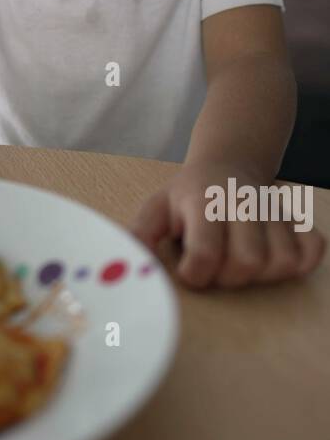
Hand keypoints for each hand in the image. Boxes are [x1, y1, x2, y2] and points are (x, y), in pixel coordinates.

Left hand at [131, 159, 325, 288]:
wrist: (229, 161)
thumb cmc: (189, 194)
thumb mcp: (158, 206)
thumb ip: (141, 234)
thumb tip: (127, 266)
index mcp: (205, 202)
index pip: (207, 253)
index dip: (196, 274)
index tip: (189, 271)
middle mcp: (243, 203)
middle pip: (248, 263)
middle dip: (228, 277)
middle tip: (216, 267)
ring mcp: (274, 211)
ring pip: (282, 262)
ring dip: (260, 274)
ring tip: (239, 261)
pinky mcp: (297, 220)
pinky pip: (313, 250)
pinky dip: (299, 262)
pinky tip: (274, 258)